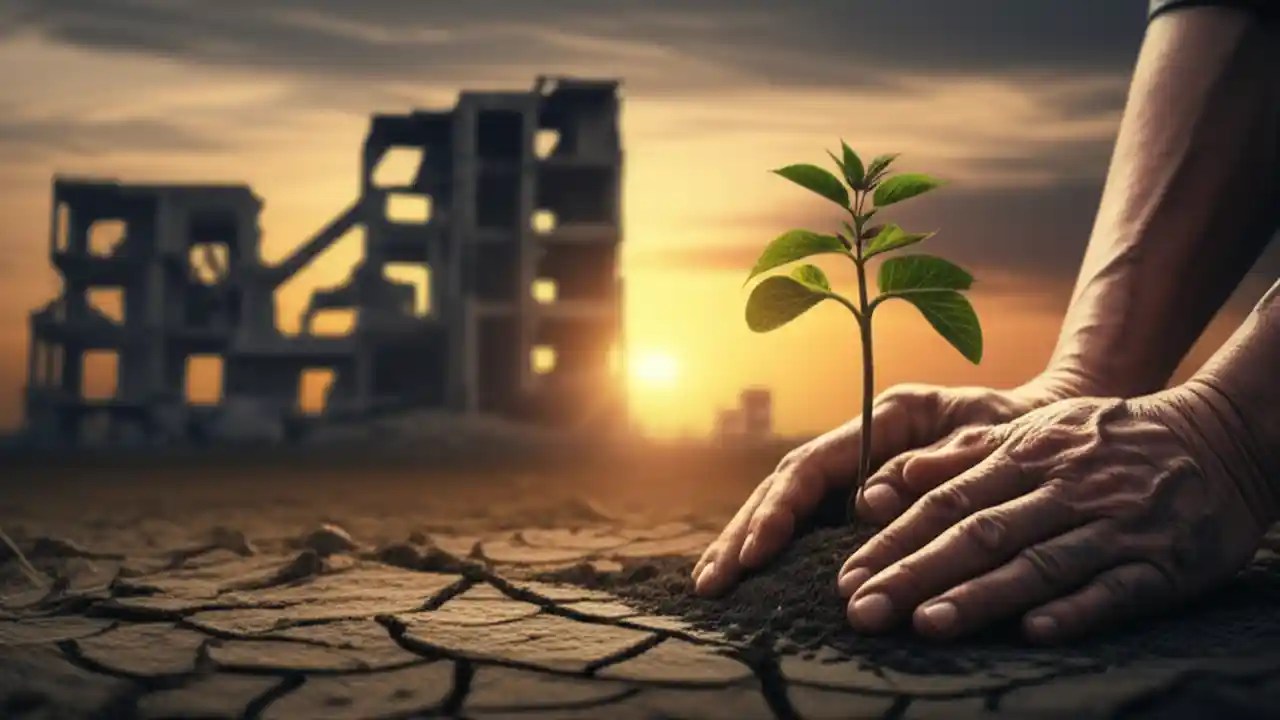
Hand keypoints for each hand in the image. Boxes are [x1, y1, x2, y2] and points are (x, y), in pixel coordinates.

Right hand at [692, 374, 1084, 596]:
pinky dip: (774, 548)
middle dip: (743, 534)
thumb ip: (932, 464)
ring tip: (711, 584)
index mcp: (883, 418)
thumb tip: (866, 503)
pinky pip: (809, 521)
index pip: (811, 466)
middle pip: (783, 486)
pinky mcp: (861, 494)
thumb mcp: (986, 437)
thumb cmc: (1024, 428)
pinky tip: (748, 578)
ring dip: (746, 543)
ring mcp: (856, 467)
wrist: (1052, 425)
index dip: (778, 511)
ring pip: (787, 503)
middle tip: (710, 583)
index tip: (755, 555)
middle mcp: (859, 441)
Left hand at [837, 392, 1271, 642]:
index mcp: (1025, 457)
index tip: (849, 575)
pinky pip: (1115, 590)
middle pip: (978, 535)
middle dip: (915, 574)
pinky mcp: (1163, 563)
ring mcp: (1113, 526)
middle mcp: (1062, 489)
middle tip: (863, 611)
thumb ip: (964, 455)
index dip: (894, 540)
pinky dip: (1075, 609)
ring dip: (981, 595)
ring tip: (927, 624)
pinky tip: (1034, 633)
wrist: (1220, 436)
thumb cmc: (1109, 439)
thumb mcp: (1036, 430)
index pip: (946, 502)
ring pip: (1038, 563)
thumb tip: (893, 478)